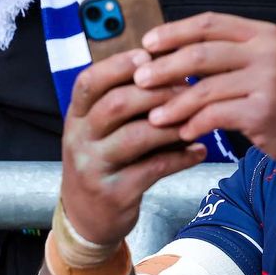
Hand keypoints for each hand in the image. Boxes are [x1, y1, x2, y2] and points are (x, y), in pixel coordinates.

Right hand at [61, 49, 208, 245]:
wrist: (87, 219)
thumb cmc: (104, 161)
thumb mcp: (101, 129)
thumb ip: (127, 101)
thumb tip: (172, 66)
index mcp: (76, 116)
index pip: (89, 81)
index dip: (119, 65)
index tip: (150, 56)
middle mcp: (79, 139)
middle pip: (116, 104)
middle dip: (156, 92)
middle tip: (188, 87)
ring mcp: (94, 168)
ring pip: (136, 136)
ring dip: (172, 124)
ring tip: (198, 118)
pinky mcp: (115, 193)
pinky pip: (154, 169)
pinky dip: (181, 157)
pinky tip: (199, 150)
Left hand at [136, 13, 275, 164]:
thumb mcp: (268, 58)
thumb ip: (232, 50)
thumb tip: (179, 50)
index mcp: (262, 33)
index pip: (210, 24)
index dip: (175, 32)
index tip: (147, 43)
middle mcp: (266, 52)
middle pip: (202, 53)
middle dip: (165, 67)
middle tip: (139, 79)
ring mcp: (267, 82)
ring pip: (206, 88)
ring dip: (174, 104)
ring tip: (154, 116)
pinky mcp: (264, 112)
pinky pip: (217, 116)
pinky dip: (195, 125)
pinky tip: (183, 132)